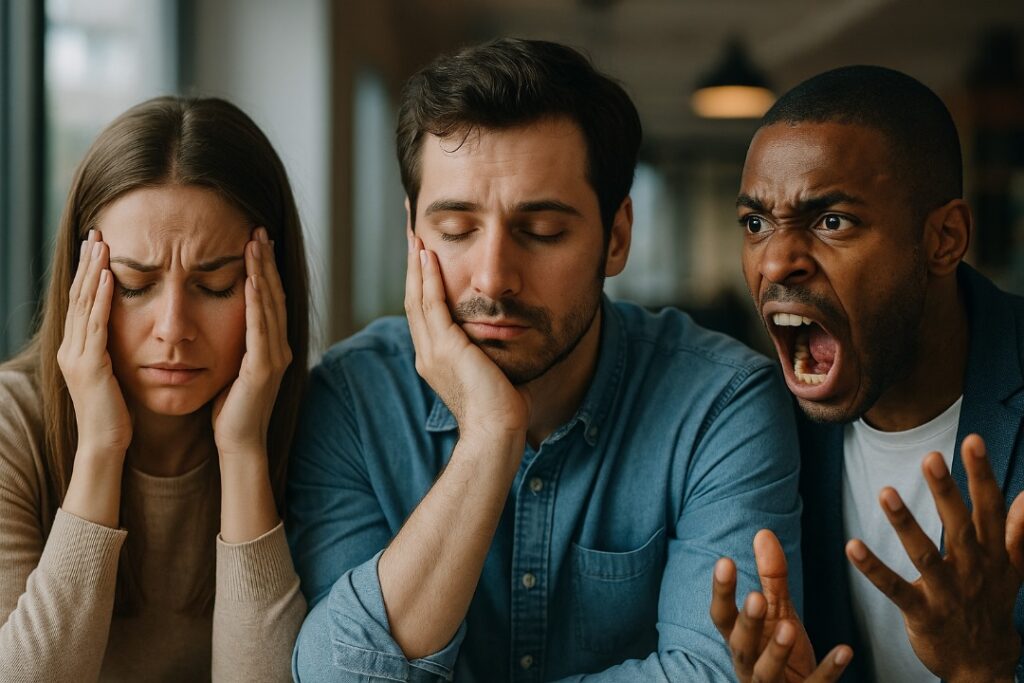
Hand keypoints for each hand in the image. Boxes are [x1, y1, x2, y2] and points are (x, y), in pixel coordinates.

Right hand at [57, 230, 131, 458]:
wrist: (105, 445)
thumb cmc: (116, 415)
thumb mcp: (113, 376)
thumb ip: (114, 353)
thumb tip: (125, 335)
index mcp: (77, 349)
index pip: (82, 302)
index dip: (88, 272)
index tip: (98, 246)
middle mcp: (72, 348)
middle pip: (78, 295)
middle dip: (87, 263)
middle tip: (96, 232)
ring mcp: (77, 355)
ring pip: (85, 304)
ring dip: (94, 272)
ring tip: (101, 244)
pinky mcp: (90, 365)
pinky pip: (97, 324)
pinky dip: (103, 298)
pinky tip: (110, 278)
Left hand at [212, 227, 291, 459]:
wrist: (237, 443)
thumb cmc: (229, 410)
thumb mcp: (232, 368)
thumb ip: (236, 344)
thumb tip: (225, 321)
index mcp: (273, 346)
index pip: (270, 299)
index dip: (265, 269)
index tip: (255, 240)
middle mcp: (280, 347)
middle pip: (274, 295)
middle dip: (267, 261)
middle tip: (259, 229)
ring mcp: (275, 358)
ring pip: (270, 306)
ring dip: (264, 273)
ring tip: (256, 243)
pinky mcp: (264, 369)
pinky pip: (260, 329)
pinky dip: (258, 303)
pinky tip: (253, 281)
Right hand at [404, 233, 529, 437]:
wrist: (498, 430)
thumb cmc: (503, 408)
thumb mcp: (492, 370)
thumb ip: (490, 350)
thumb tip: (507, 334)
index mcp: (435, 360)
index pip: (423, 313)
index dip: (421, 283)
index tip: (422, 256)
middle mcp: (427, 353)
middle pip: (413, 300)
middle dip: (412, 266)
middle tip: (411, 236)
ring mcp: (432, 351)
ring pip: (417, 298)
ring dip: (416, 264)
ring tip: (415, 237)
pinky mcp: (445, 348)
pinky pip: (431, 305)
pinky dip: (429, 279)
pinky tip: (429, 256)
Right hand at [711, 529, 851, 681]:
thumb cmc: (781, 651)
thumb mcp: (777, 612)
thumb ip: (770, 577)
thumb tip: (763, 533)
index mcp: (740, 640)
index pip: (722, 616)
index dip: (722, 592)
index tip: (725, 561)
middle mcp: (749, 665)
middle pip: (741, 646)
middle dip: (748, 623)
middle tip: (757, 597)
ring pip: (767, 673)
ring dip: (776, 651)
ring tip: (788, 627)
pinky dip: (829, 670)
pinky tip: (845, 650)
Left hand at [845, 434, 1023, 682]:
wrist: (984, 664)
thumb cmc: (992, 605)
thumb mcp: (1013, 569)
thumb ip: (1020, 532)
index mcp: (993, 555)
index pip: (988, 509)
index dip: (981, 475)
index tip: (971, 442)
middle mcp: (972, 571)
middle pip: (959, 526)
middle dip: (946, 491)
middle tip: (931, 457)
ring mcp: (948, 593)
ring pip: (925, 554)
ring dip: (905, 523)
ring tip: (885, 492)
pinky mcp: (922, 613)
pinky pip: (894, 589)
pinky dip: (873, 569)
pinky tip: (852, 546)